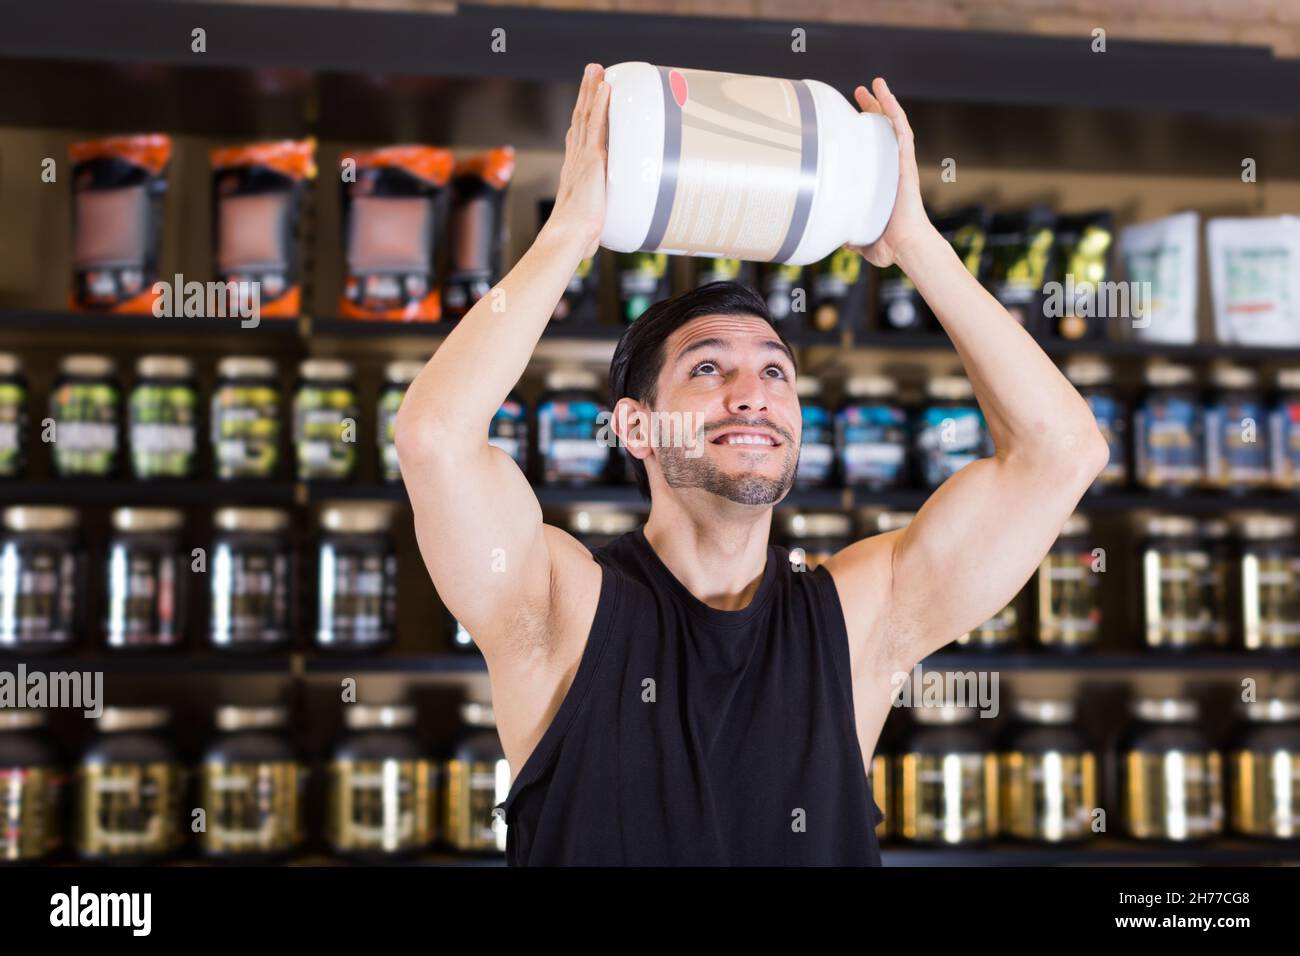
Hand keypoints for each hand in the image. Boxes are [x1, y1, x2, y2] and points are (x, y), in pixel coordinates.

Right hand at [541, 63, 610, 258]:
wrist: (569, 238)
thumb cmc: (576, 240)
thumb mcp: (589, 225)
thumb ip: (595, 222)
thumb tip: (598, 237)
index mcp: (574, 174)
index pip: (578, 139)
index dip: (583, 119)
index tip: (587, 103)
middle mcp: (575, 160)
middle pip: (580, 119)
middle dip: (585, 95)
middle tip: (592, 72)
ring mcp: (582, 157)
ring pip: (586, 116)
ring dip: (591, 90)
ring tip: (596, 69)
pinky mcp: (592, 158)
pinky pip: (596, 124)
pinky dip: (600, 103)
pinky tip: (605, 85)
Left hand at [847, 77, 933, 269]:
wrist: (906, 246)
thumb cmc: (889, 244)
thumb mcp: (861, 237)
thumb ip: (850, 234)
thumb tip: (838, 236)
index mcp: (882, 178)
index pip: (872, 147)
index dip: (863, 130)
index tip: (852, 115)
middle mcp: (892, 166)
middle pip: (883, 130)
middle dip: (873, 108)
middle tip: (860, 91)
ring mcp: (900, 163)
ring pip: (894, 125)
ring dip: (885, 102)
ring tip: (875, 83)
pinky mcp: (905, 162)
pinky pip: (901, 131)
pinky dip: (894, 112)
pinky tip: (886, 95)